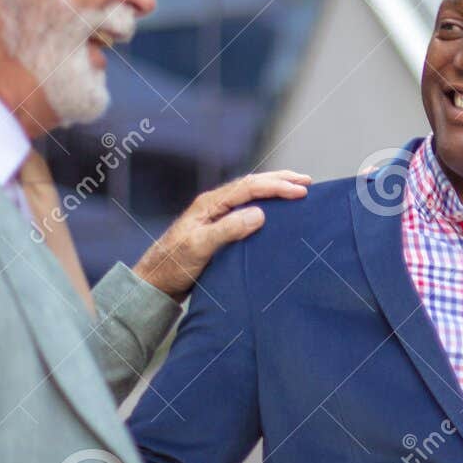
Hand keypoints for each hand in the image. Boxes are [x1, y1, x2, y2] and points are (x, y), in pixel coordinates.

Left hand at [133, 171, 310, 300]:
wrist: (154, 282)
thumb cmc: (173, 266)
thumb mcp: (200, 248)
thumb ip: (228, 229)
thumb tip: (261, 213)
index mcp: (210, 204)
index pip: (249, 187)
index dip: (277, 186)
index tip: (302, 191)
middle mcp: (214, 205)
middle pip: (252, 184)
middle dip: (281, 180)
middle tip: (307, 181)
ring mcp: (216, 215)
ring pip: (251, 194)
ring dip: (274, 189)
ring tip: (297, 188)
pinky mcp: (219, 228)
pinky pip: (247, 208)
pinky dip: (266, 203)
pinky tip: (276, 210)